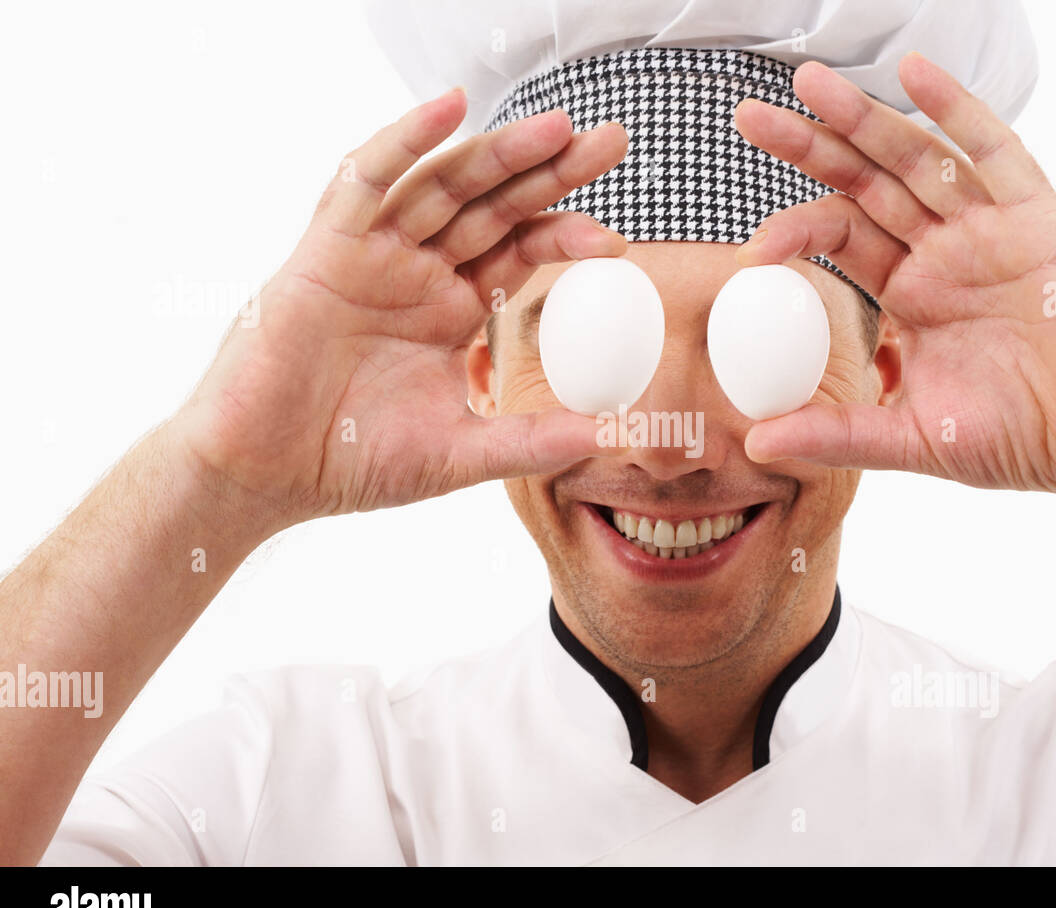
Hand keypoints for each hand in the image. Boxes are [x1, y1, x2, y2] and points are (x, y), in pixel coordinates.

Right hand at [171, 89, 627, 526]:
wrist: (265, 475)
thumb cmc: (352, 463)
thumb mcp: (458, 452)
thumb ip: (528, 441)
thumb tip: (606, 434)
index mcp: (451, 309)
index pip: (520, 251)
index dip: (565, 236)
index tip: (615, 243)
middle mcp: (419, 272)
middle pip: (494, 204)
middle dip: (551, 170)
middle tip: (610, 141)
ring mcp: (373, 256)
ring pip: (441, 185)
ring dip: (496, 153)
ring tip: (556, 127)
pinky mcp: (326, 251)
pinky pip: (363, 183)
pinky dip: (401, 143)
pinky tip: (447, 109)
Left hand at [733, 54, 1055, 503]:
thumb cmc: (1018, 439)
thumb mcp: (913, 437)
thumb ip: (837, 434)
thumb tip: (757, 444)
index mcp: (909, 295)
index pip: (840, 237)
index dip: (794, 231)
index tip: (753, 252)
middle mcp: (943, 253)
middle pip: (866, 183)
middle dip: (810, 147)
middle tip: (750, 118)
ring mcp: (990, 232)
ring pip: (918, 159)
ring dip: (866, 119)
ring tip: (812, 82)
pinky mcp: (1040, 222)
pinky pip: (998, 154)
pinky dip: (960, 110)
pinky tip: (916, 73)